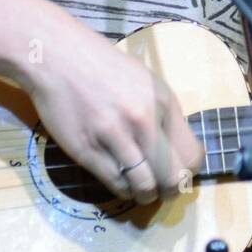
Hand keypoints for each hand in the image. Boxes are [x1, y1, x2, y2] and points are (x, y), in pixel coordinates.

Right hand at [22, 8, 203, 206]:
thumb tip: (175, 149)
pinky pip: (116, 184)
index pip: (192, 156)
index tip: (179, 173)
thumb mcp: (145, 82)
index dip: (188, 172)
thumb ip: (162, 114)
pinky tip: (121, 181)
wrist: (58, 57)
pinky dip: (123, 190)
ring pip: (144, 187)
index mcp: (163, 102)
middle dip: (170, 190)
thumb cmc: (103, 66)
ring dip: (145, 194)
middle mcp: (143, 120)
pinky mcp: (88, 150)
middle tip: (161, 189)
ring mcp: (115, 136)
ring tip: (140, 190)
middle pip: (172, 178)